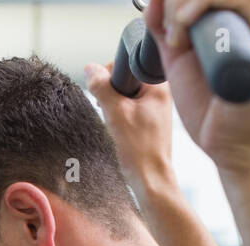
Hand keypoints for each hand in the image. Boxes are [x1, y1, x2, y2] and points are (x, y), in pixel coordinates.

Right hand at [85, 60, 175, 191]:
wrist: (150, 178)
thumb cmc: (139, 148)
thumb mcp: (116, 113)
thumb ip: (102, 87)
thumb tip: (89, 68)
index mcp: (158, 85)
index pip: (127, 64)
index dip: (109, 75)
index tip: (103, 93)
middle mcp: (160, 92)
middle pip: (125, 79)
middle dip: (110, 93)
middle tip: (108, 111)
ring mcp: (155, 107)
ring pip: (125, 95)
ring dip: (113, 105)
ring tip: (114, 122)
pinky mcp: (150, 120)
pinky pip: (129, 108)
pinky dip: (119, 116)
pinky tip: (118, 129)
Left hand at [143, 0, 249, 172]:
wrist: (235, 149)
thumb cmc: (212, 109)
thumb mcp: (181, 60)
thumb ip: (168, 28)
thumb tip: (153, 0)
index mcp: (246, 13)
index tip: (162, 17)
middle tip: (169, 29)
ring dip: (188, 2)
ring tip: (177, 36)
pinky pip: (246, 1)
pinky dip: (205, 5)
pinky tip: (183, 28)